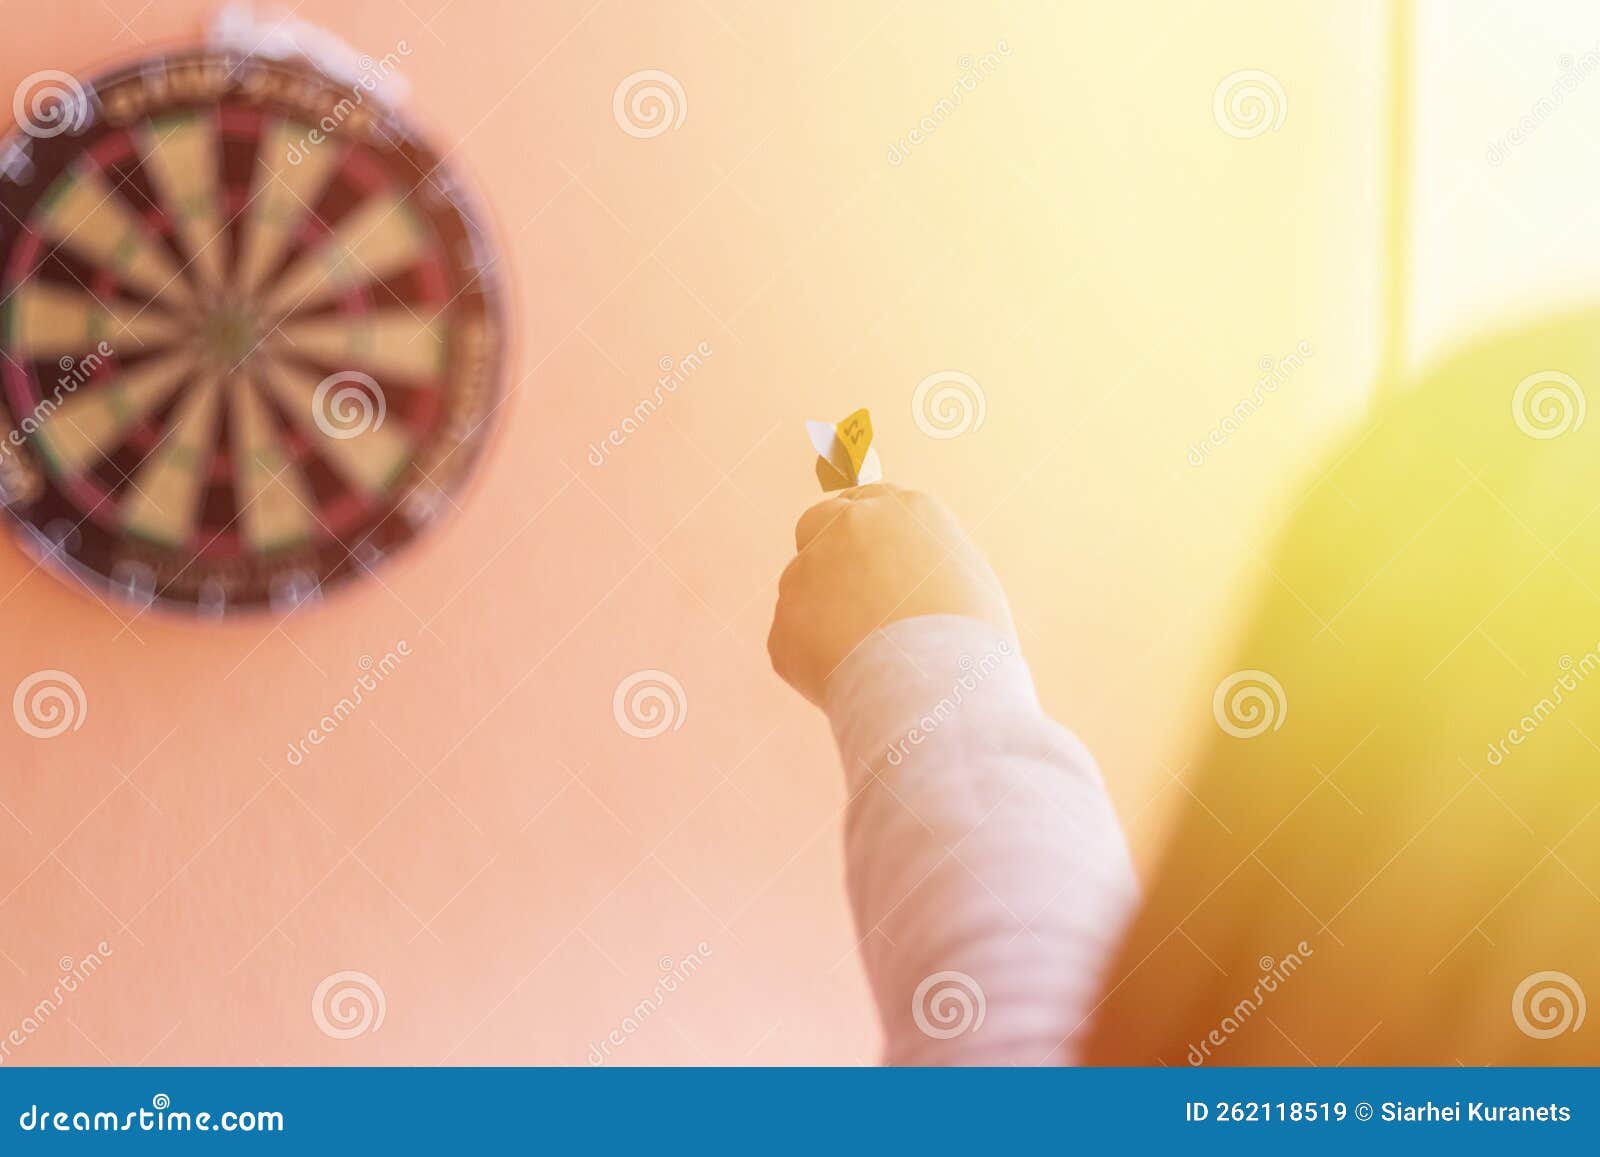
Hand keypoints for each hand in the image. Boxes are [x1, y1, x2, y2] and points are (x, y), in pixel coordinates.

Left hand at [767, 483, 1013, 704]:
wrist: (936, 690)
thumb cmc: (969, 642)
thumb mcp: (963, 577)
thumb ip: (918, 558)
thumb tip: (894, 569)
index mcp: (902, 509)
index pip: (868, 502)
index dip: (865, 535)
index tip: (864, 556)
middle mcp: (848, 527)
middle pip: (819, 523)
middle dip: (825, 550)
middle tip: (846, 596)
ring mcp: (806, 572)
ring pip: (803, 586)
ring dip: (823, 612)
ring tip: (869, 657)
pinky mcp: (783, 625)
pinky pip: (794, 640)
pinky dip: (814, 659)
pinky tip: (850, 679)